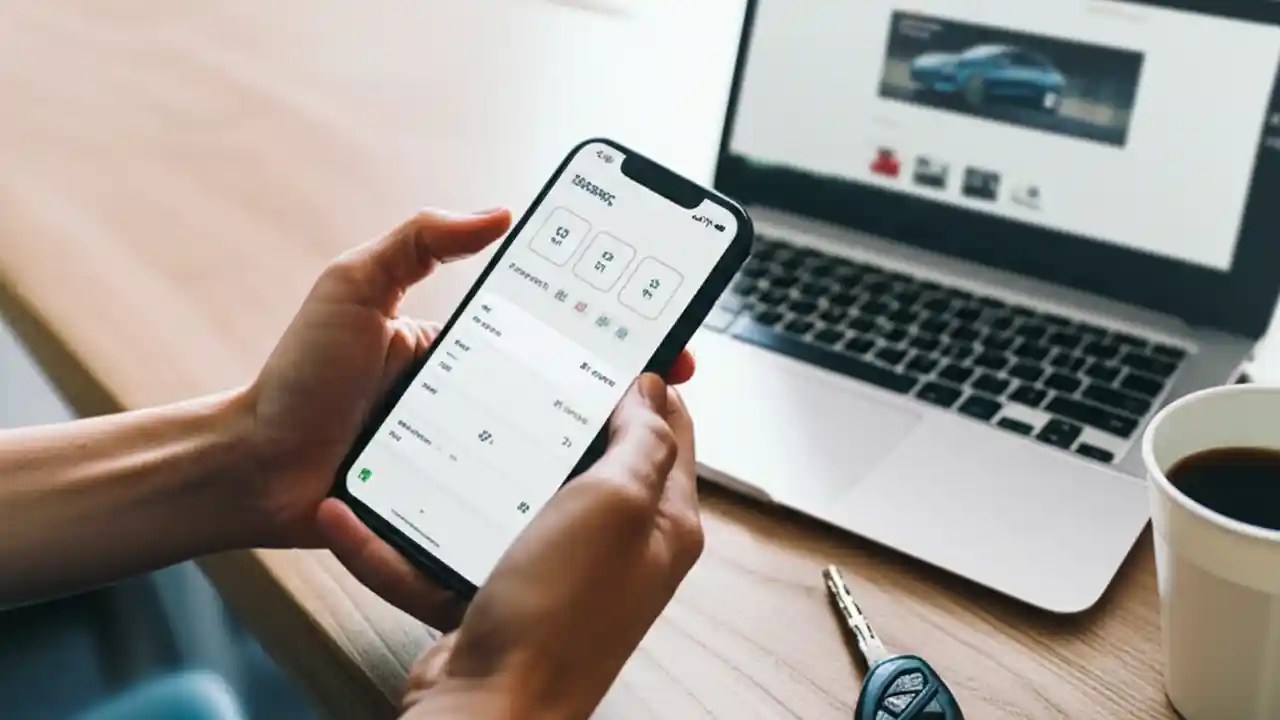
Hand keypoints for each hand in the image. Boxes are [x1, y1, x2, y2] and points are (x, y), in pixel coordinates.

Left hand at [241, 209, 695, 630]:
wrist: (254, 470)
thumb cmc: (299, 377)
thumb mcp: (354, 287)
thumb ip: (416, 242)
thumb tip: (496, 213)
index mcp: (463, 346)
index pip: (547, 329)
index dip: (602, 325)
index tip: (653, 322)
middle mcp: (477, 397)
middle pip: (562, 389)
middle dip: (622, 383)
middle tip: (672, 379)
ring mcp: (472, 451)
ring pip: (548, 446)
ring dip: (598, 440)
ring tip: (646, 434)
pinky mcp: (459, 501)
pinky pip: (513, 495)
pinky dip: (553, 493)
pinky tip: (589, 492)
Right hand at [399, 374, 702, 718]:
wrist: (486, 709)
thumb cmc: (555, 618)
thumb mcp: (613, 505)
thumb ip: (643, 443)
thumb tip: (652, 390)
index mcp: (662, 523)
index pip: (670, 430)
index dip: (646, 382)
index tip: (613, 341)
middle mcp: (619, 546)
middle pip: (598, 456)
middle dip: (564, 411)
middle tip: (529, 366)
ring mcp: (563, 569)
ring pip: (532, 489)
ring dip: (498, 458)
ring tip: (464, 415)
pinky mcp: (510, 588)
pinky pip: (478, 533)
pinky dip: (447, 513)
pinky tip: (408, 496)